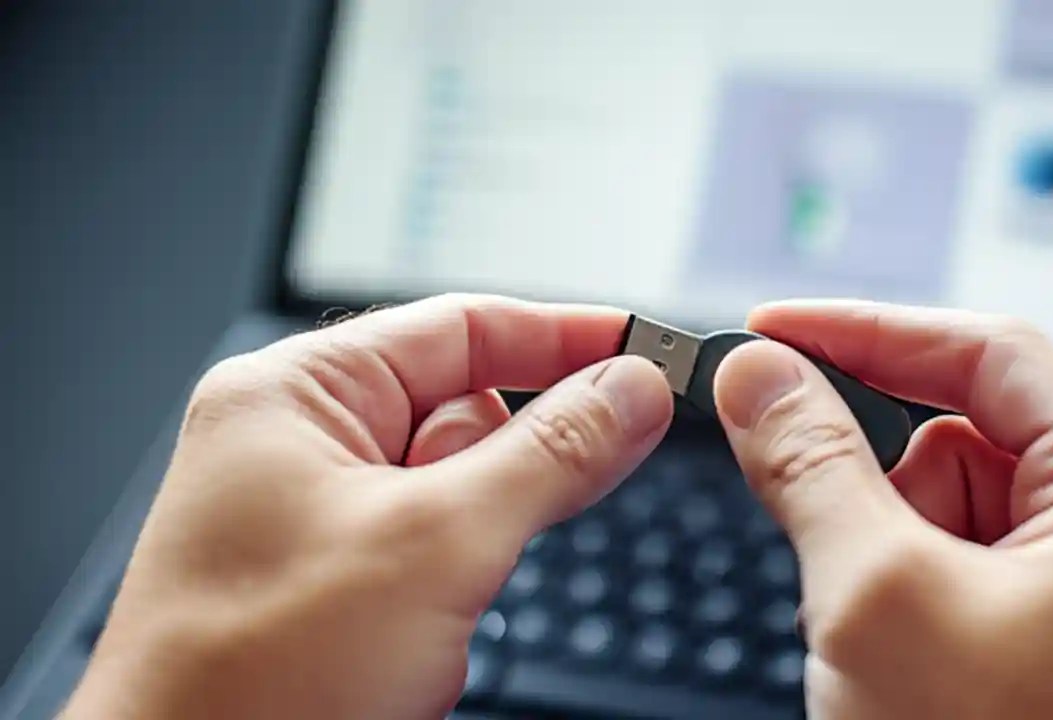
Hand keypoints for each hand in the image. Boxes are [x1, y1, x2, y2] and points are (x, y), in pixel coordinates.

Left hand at [62, 294, 672, 719]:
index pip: (460, 327)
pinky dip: (456, 577)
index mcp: (295, 395)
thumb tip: (630, 389)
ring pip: (454, 486)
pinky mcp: (336, 578)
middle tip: (576, 483)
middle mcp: (298, 443)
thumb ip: (552, 454)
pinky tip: (426, 627)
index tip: (645, 352)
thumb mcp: (439, 543)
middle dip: (516, 459)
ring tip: (442, 595)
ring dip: (481, 533)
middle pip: (464, 407)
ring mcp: (314, 514)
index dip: (564, 336)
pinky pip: (432, 546)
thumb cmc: (253, 679)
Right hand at [714, 300, 1052, 719]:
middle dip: (879, 477)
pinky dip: (901, 581)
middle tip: (830, 533)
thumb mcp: (877, 597)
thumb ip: (809, 463)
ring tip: (887, 630)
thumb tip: (757, 374)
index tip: (771, 331)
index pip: (984, 352)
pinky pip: (951, 553)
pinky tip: (903, 649)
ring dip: (887, 543)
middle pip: (962, 428)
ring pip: (945, 496)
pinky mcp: (1051, 619)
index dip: (866, 331)